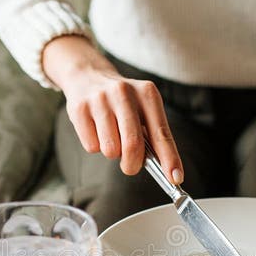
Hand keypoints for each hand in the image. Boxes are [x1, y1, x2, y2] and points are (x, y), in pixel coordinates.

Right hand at [42, 35, 183, 182]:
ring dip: (112, 153)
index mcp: (147, 93)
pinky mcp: (79, 109)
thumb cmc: (121, 102)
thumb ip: (153, 134)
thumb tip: (164, 168)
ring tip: (111, 137)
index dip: (169, 158)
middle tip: (130, 166)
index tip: (175, 178)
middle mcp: (124, 92)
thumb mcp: (143, 108)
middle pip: (133, 145)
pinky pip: (91, 146)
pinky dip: (95, 146)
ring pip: (110, 149)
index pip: (161, 133)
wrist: (87, 77)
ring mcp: (100, 100)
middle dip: (132, 164)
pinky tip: (96, 130)